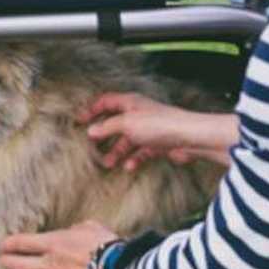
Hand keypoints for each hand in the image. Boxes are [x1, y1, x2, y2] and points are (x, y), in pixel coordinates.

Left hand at [0, 221, 118, 268]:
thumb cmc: (108, 248)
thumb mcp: (89, 227)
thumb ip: (73, 231)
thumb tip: (70, 233)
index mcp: (53, 244)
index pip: (21, 243)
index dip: (8, 244)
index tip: (4, 244)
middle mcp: (50, 265)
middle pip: (17, 266)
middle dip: (7, 262)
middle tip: (4, 260)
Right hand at [80, 93, 238, 170]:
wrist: (189, 137)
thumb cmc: (159, 124)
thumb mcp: (127, 124)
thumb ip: (107, 127)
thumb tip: (91, 130)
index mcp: (130, 103)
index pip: (106, 102)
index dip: (92, 110)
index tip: (79, 121)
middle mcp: (139, 114)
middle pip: (115, 123)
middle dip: (103, 136)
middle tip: (91, 147)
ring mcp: (148, 130)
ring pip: (127, 141)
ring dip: (117, 152)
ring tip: (107, 163)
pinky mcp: (157, 144)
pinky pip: (141, 152)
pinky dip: (134, 159)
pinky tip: (129, 167)